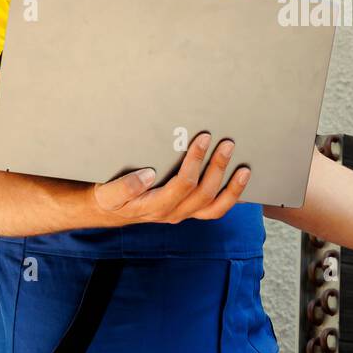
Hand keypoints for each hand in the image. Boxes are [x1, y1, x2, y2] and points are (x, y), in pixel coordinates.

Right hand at [89, 133, 250, 224]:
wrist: (109, 209)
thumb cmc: (109, 196)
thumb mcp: (108, 192)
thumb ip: (124, 187)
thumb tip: (148, 175)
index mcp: (155, 206)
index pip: (182, 185)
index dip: (196, 162)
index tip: (203, 139)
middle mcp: (173, 213)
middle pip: (203, 194)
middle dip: (218, 167)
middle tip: (227, 144)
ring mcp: (183, 214)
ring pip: (214, 207)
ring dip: (232, 188)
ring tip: (244, 169)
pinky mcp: (188, 211)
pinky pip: (214, 210)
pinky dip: (231, 198)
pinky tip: (241, 185)